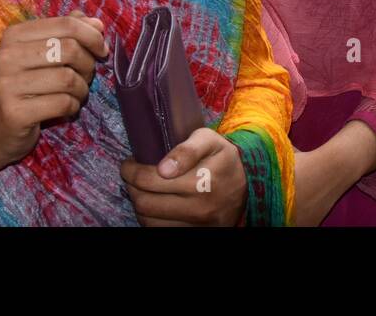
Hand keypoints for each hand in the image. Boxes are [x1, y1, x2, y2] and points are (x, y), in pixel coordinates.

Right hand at [0, 12, 107, 166]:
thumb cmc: (28, 86)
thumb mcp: (44, 54)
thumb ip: (68, 34)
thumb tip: (97, 24)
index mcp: (15, 35)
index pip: (66, 24)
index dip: (92, 35)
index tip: (101, 50)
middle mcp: (7, 56)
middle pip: (69, 49)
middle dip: (88, 64)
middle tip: (86, 76)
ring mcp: (7, 85)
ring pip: (68, 78)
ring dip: (82, 89)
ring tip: (76, 94)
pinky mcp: (15, 113)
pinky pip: (63, 103)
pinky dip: (73, 106)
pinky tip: (67, 109)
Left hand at [121, 127, 246, 225]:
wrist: (245, 186)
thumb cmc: (222, 158)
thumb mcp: (210, 140)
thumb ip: (187, 149)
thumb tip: (163, 169)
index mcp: (203, 180)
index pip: (150, 180)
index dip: (131, 171)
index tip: (129, 164)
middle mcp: (200, 207)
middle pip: (144, 202)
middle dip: (132, 187)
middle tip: (133, 175)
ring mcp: (197, 225)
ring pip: (148, 220)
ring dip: (139, 203)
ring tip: (143, 189)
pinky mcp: (195, 234)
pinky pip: (158, 231)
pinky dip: (151, 218)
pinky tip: (155, 204)